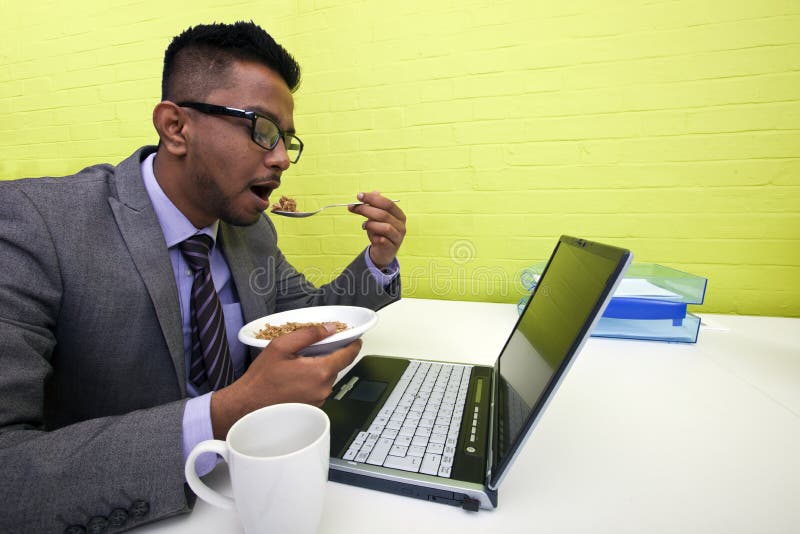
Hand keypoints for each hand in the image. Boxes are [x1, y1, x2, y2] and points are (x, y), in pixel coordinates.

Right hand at [210, 323, 360, 438]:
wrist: (247, 405)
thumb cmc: (262, 378)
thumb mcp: (281, 346)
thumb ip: (309, 334)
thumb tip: (329, 328)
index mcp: (320, 371)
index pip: (348, 355)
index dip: (353, 345)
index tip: (355, 339)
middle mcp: (323, 388)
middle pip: (336, 366)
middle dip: (329, 356)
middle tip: (313, 349)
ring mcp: (319, 400)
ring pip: (327, 378)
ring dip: (319, 369)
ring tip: (299, 365)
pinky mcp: (312, 408)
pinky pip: (319, 389)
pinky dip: (313, 381)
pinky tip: (296, 378)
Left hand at [348, 191, 405, 268]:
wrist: (383, 252)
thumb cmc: (379, 232)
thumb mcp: (376, 218)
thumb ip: (373, 206)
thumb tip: (369, 194)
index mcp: (399, 214)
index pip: (387, 203)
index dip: (372, 198)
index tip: (359, 196)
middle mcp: (401, 225)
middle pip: (383, 214)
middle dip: (366, 210)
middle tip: (353, 207)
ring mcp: (398, 237)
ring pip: (385, 227)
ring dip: (370, 224)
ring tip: (364, 225)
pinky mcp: (392, 248)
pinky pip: (381, 240)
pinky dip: (373, 237)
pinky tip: (370, 236)